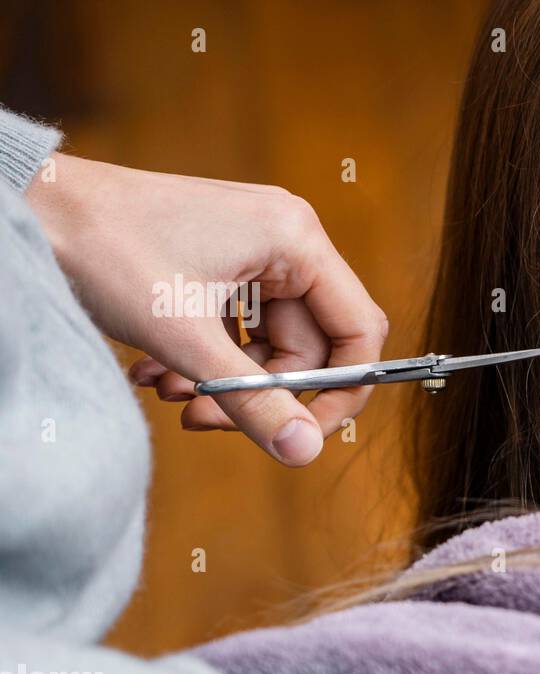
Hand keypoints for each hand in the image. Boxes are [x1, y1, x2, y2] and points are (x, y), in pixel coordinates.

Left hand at [25, 152, 386, 465]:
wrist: (33, 207)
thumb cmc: (106, 250)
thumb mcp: (186, 340)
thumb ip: (254, 401)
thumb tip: (306, 452)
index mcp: (296, 240)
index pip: (358, 330)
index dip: (341, 389)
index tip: (304, 432)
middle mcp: (285, 240)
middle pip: (311, 344)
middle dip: (261, 391)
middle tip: (206, 419)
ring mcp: (254, 250)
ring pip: (270, 343)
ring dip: (225, 381)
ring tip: (168, 394)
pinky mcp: (224, 263)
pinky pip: (239, 329)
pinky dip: (206, 360)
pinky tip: (158, 372)